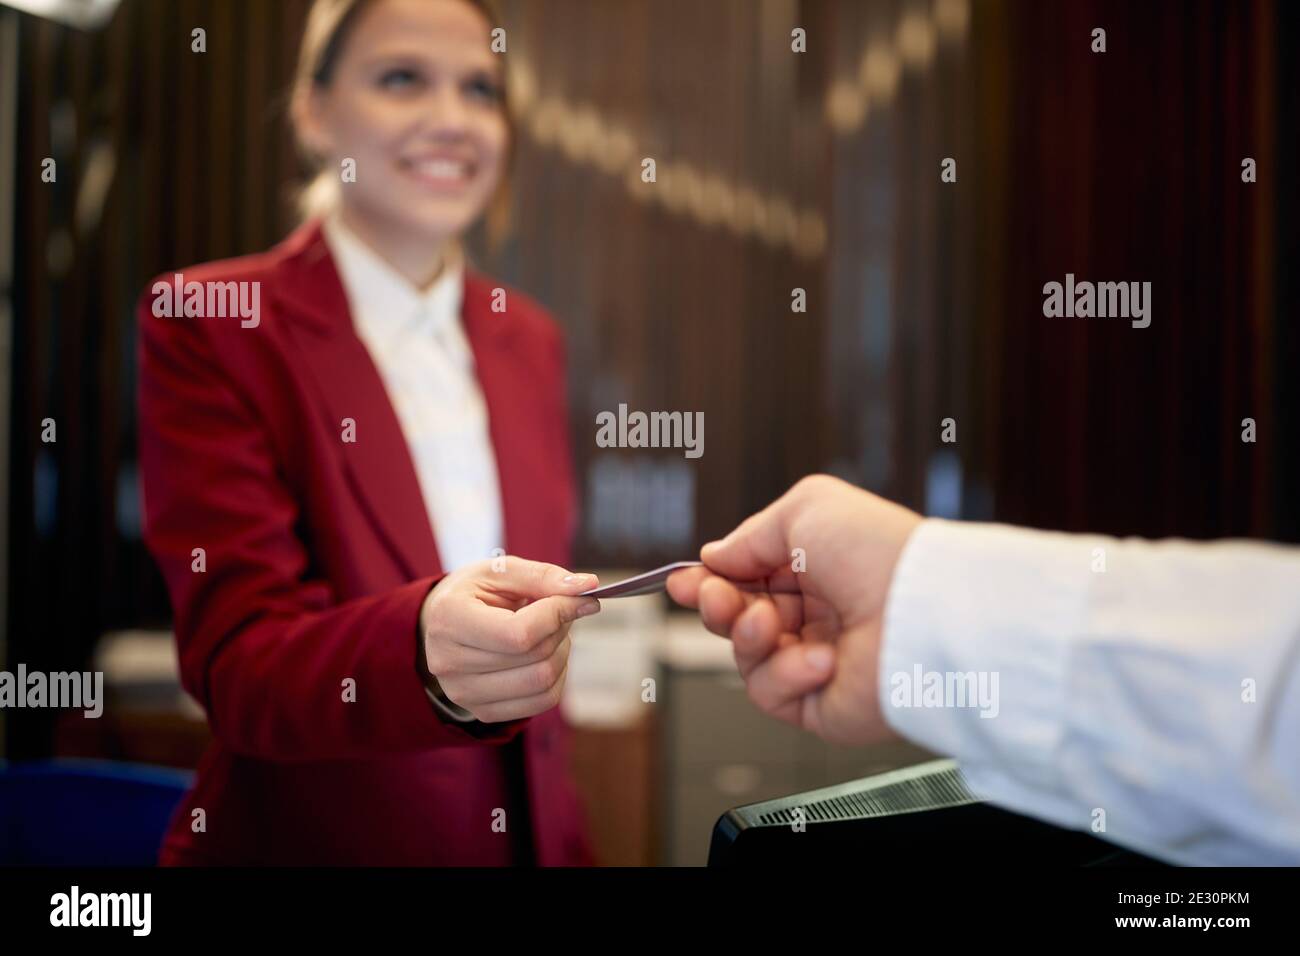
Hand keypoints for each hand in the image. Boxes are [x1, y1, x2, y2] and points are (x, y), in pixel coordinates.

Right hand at [420, 557, 600, 722]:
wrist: (443, 623)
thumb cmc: (474, 592)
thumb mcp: (502, 570)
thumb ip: (544, 576)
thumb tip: (588, 586)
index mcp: (449, 619)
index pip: (518, 633)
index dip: (557, 615)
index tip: (577, 599)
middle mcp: (448, 662)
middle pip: (535, 659)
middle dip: (560, 630)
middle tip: (560, 611)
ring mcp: (463, 693)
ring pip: (542, 683)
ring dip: (561, 653)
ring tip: (551, 632)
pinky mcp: (482, 711)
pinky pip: (541, 702)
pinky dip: (556, 677)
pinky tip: (545, 655)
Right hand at [667, 474, 921, 745]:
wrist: (921, 612)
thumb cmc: (876, 553)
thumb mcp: (804, 510)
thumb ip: (750, 534)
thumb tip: (714, 556)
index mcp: (816, 569)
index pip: (748, 578)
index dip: (711, 579)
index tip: (680, 579)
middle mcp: (817, 615)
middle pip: (738, 619)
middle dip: (715, 606)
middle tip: (710, 597)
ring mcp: (817, 660)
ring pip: (746, 657)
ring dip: (745, 636)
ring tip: (765, 622)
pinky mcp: (820, 704)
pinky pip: (771, 693)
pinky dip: (785, 673)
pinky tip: (819, 659)